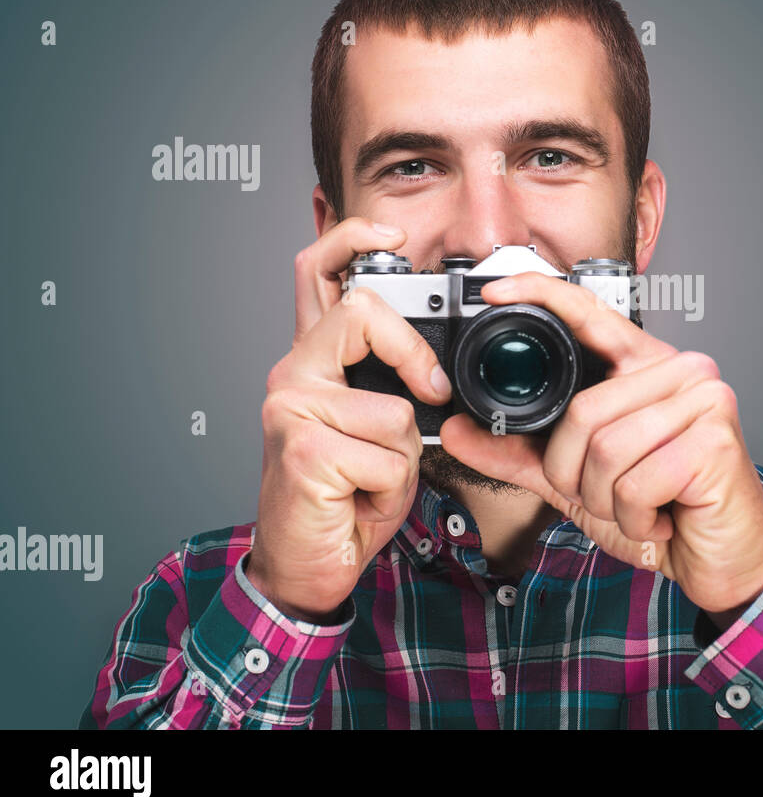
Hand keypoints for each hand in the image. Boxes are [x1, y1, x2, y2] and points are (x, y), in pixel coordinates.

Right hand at [246, 218, 450, 621]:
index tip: (393, 233)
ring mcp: (291, 409)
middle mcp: (294, 375)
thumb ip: (396, 386)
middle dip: (413, 356)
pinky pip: (387, 455)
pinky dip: (392, 487)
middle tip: (430, 393)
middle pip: (360, 313)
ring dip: (403, 456)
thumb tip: (437, 371)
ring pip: (393, 406)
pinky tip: (360, 498)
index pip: (318, 273)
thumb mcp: (382, 430)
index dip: (353, 237)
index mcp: (314, 362)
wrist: (307, 563)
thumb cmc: (346, 497)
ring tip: (373, 476)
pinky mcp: (302, 450)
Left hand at [438, 272, 762, 621]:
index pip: (591, 315)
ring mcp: (703, 401)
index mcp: (647, 368)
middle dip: (578, 475)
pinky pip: (636, 483)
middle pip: (583, 411)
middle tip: (610, 494)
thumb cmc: (664, 512)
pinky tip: (663, 516)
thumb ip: (521, 454)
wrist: (722, 560)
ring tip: (641, 504)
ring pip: (605, 450)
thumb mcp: (578, 482)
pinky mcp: (715, 441)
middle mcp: (681, 372)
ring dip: (607, 499)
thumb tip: (460, 431)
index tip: (496, 292)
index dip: (542, 295)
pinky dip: (636, 516)